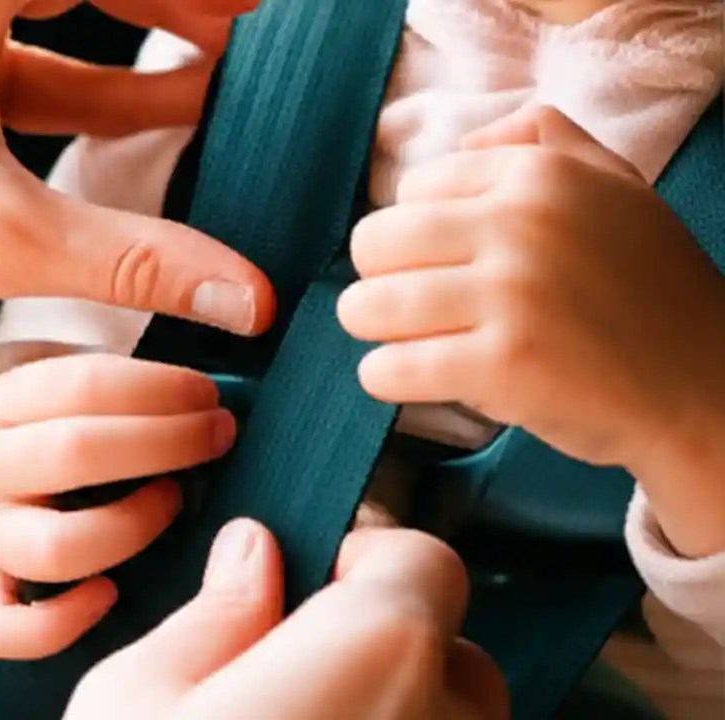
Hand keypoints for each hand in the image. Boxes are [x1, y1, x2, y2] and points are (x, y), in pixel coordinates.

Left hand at [0, 0, 273, 332]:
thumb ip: (133, 261)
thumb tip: (251, 294)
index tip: (283, 14)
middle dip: (186, 5)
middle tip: (271, 38)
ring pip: (67, 11)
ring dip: (147, 45)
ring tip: (235, 79)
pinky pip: (32, 58)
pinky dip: (95, 86)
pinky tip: (161, 121)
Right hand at [0, 353, 236, 657]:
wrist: (3, 486)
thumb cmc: (71, 431)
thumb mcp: (85, 381)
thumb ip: (151, 365)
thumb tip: (235, 331)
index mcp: (2, 402)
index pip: (83, 384)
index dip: (159, 389)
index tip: (210, 399)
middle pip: (74, 451)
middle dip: (165, 441)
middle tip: (216, 438)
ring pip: (56, 546)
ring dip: (132, 526)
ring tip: (172, 503)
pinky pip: (6, 628)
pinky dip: (62, 622)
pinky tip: (110, 594)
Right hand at [66, 520, 507, 718]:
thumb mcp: (140, 695)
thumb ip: (214, 616)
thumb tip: (250, 556)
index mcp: (373, 655)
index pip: (420, 563)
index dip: (366, 559)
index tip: (315, 578)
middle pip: (453, 651)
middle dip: (390, 644)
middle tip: (305, 662)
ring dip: (404, 709)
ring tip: (313, 716)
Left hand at [338, 105, 724, 470]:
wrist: (704, 386)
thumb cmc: (647, 288)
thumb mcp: (613, 185)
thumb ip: (541, 140)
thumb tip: (463, 141)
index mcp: (539, 174)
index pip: (410, 189)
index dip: (417, 232)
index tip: (445, 262)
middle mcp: (522, 224)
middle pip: (374, 242)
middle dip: (381, 278)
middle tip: (413, 305)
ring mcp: (512, 296)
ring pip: (368, 306)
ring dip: (375, 330)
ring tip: (407, 341)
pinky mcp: (501, 366)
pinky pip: (389, 368)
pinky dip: (386, 378)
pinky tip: (413, 378)